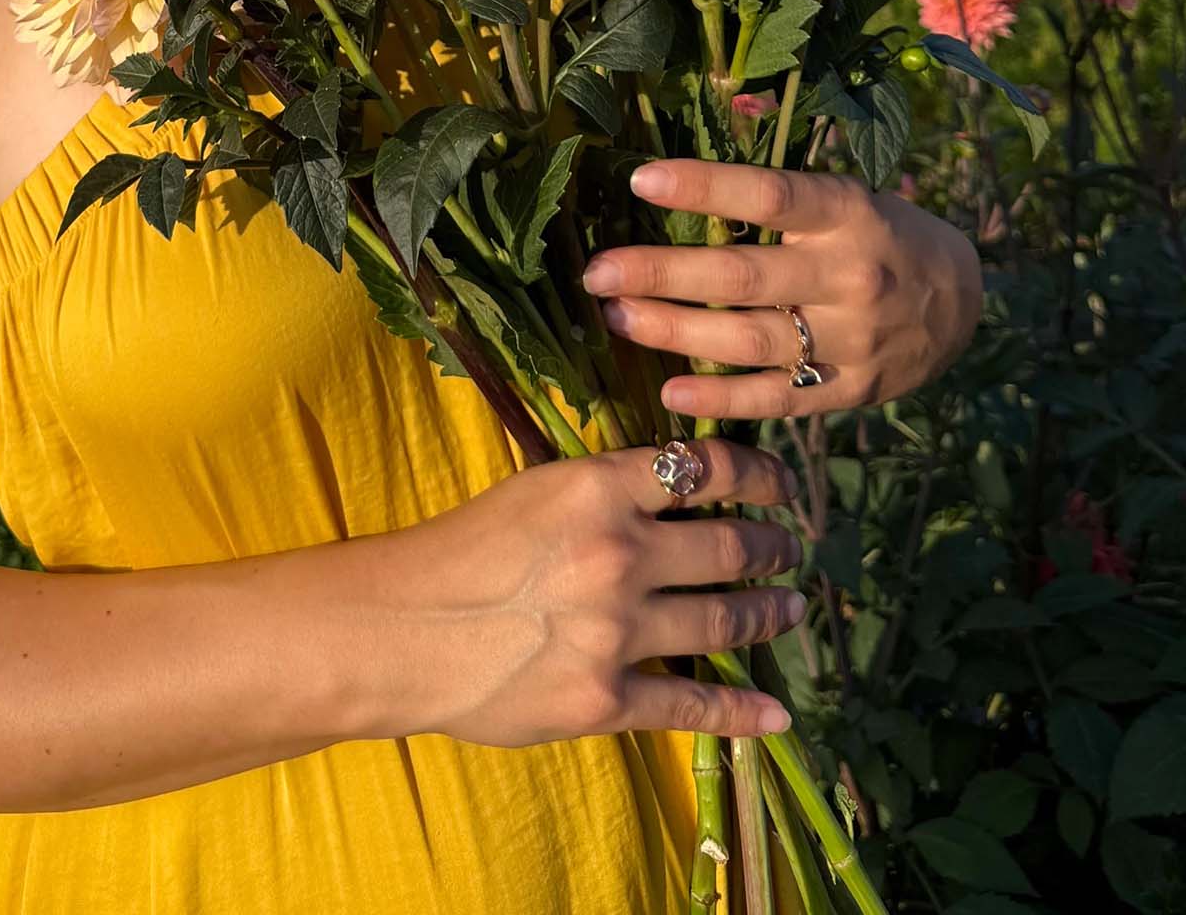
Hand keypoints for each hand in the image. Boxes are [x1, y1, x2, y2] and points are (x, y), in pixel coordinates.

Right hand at [372, 439, 806, 748]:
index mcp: (600, 490)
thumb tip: (678, 484)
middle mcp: (620, 555)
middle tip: (792, 550)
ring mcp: (615, 631)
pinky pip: (690, 705)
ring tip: (790, 609)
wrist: (393, 632)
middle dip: (772, 547)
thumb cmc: (454, 554)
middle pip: (730, 545)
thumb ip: (608, 489)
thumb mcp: (536, 491)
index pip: (708, 469)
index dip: (759, 474)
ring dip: (769, 614)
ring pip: (724, 618)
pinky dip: (741, 712)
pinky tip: (777, 715)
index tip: (780, 485)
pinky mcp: (603, 698)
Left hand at [582, 160, 985, 419]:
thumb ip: (782, 193)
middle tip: (598, 272)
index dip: (705, 187)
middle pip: (743, 276)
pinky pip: (775, 397)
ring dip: (674, 332)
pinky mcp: (848, 388)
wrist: (959, 305)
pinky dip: (720, 397)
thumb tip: (701, 142)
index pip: (770, 196)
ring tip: (617, 319)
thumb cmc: (880, 236)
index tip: (640, 180)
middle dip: (661, 273)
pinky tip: (669, 390)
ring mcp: (852, 337)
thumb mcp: (848, 197)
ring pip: (749, 340)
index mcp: (849, 212)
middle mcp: (851, 274)